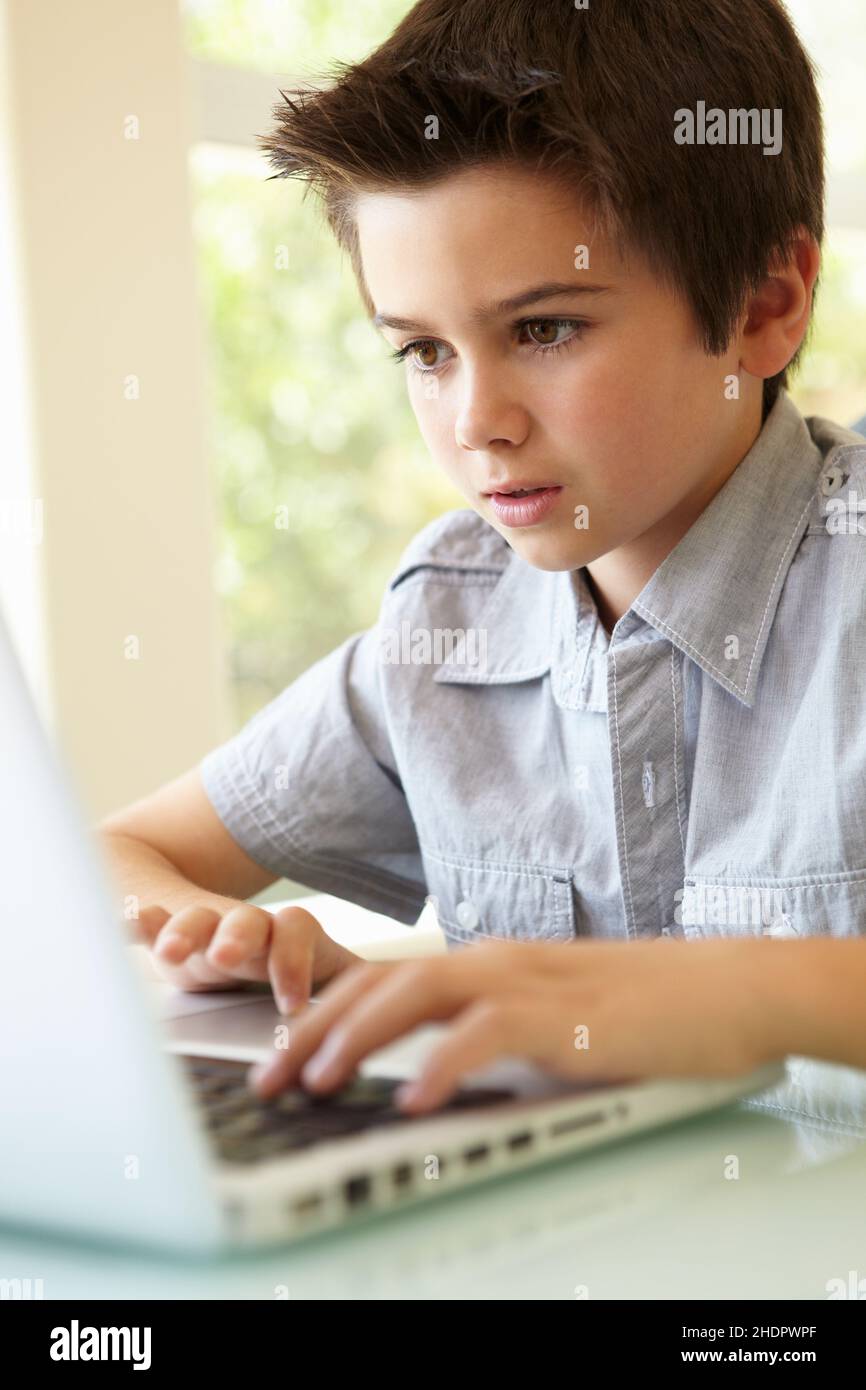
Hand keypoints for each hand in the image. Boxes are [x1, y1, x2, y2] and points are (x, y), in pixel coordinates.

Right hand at [131, 900, 361, 1013]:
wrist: (225, 928)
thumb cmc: (278, 968)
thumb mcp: (311, 982)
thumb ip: (337, 1001)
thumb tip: (377, 1038)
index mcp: (285, 937)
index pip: (296, 931)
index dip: (293, 963)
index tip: (290, 1005)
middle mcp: (245, 927)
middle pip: (245, 918)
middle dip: (238, 936)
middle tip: (231, 957)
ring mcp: (204, 928)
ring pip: (196, 918)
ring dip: (185, 931)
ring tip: (171, 950)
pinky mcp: (165, 932)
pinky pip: (151, 920)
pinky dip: (139, 921)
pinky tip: (129, 920)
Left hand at [248, 935, 779, 1110]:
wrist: (729, 989)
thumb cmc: (644, 1010)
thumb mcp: (550, 1018)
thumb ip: (492, 1031)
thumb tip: (432, 1069)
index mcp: (488, 963)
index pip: (385, 979)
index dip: (325, 1015)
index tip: (280, 1055)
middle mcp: (497, 962)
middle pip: (383, 982)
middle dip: (316, 1027)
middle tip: (267, 1076)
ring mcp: (532, 983)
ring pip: (422, 994)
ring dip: (361, 1036)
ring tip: (317, 1080)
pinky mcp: (569, 1017)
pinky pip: (491, 1033)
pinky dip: (446, 1061)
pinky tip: (413, 1096)